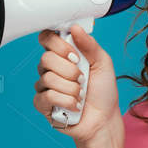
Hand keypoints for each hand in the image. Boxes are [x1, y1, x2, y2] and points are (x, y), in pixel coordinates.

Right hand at [33, 24, 119, 143]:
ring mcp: (45, 87)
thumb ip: (90, 45)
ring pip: (48, 79)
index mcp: (63, 55)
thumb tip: (75, 27)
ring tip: (81, 95)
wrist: (104, 119)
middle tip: (83, 78)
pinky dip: (66, 101)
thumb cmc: (103, 92)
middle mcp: (51, 69)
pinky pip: (47, 96)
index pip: (47, 39)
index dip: (58, 44)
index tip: (75, 55)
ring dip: (71, 88)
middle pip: (46, 59)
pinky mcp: (42, 104)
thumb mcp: (103, 63)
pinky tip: (74, 106)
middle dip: (70, 70)